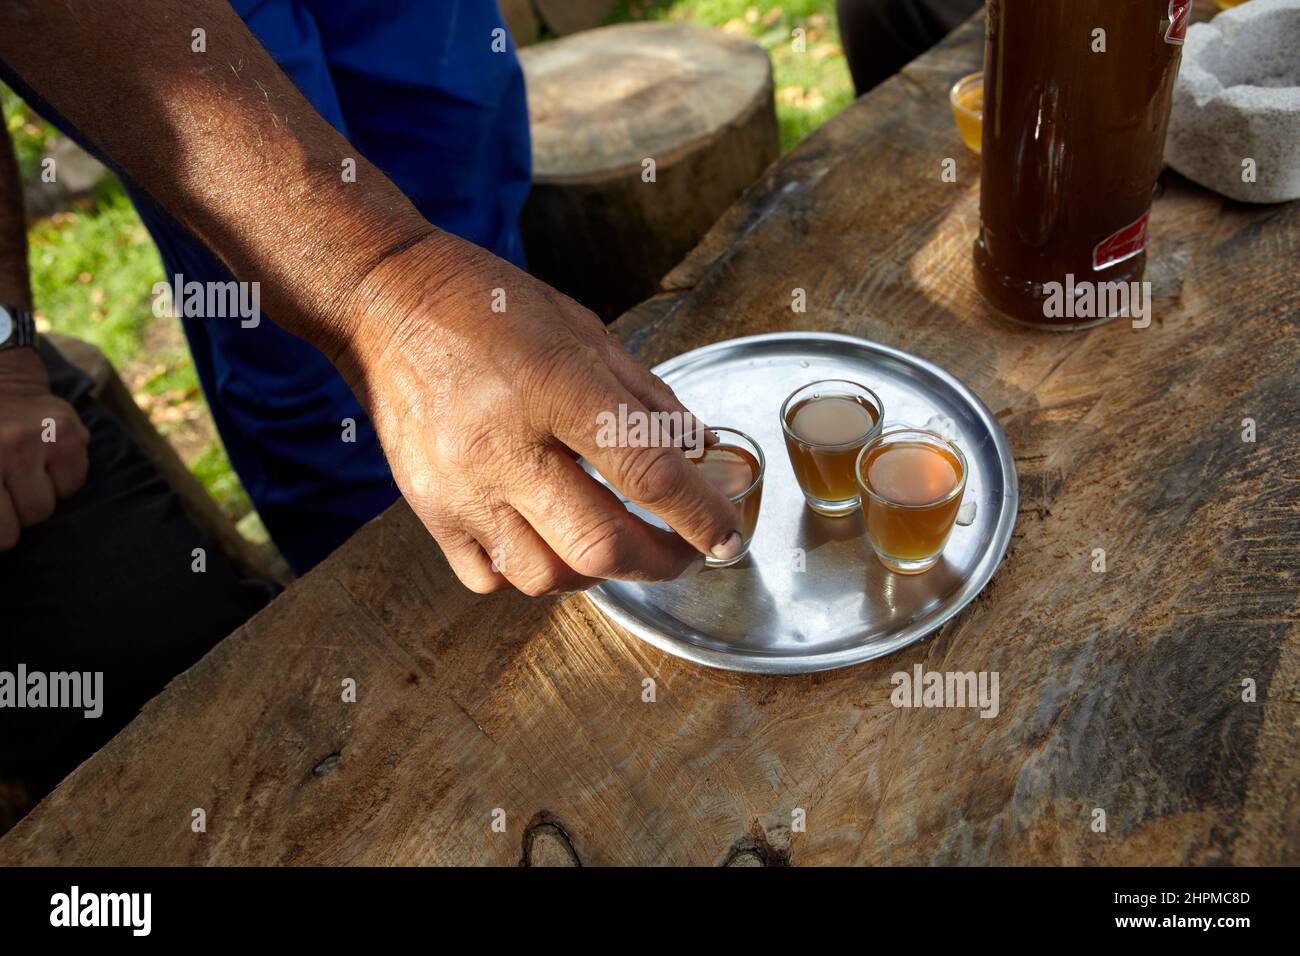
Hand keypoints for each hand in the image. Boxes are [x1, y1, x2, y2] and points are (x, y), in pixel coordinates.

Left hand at [0, 347, 89, 549]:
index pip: (0, 533)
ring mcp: (41, 440)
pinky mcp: (71, 434)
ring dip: (33, 499)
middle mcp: (7, 449)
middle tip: (1, 494)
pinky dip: (59, 480)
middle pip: (23, 522)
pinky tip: (41, 463)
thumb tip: (2, 541)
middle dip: (11, 517)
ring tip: (17, 476)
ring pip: (47, 506)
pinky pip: (73, 483)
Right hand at [336, 233, 744, 594]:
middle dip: (661, 562)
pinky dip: (533, 574)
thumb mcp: (583, 329)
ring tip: (615, 544)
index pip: (647, 470)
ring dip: (598, 573)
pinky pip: (490, 577)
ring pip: (546, 576)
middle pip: (600, 545)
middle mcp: (502, 446)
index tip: (727, 536)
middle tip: (683, 553)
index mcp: (553, 385)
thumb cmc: (487, 306)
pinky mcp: (428, 509)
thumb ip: (645, 396)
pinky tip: (549, 542)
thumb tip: (697, 448)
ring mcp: (459, 486)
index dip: (700, 514)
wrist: (385, 302)